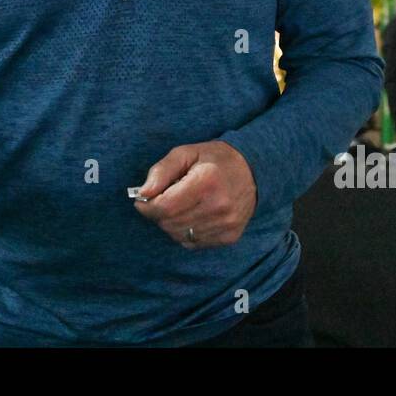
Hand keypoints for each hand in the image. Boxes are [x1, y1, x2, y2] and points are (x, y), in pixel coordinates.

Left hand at [134, 141, 256, 248]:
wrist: (253, 171)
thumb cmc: (214, 159)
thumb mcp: (185, 153)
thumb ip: (161, 171)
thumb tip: (143, 194)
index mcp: (206, 181)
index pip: (165, 206)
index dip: (147, 206)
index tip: (142, 200)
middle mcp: (219, 206)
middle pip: (170, 223)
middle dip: (157, 214)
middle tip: (160, 200)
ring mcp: (226, 224)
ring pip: (179, 235)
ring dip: (170, 223)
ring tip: (178, 205)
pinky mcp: (230, 236)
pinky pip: (193, 243)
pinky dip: (185, 232)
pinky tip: (192, 215)